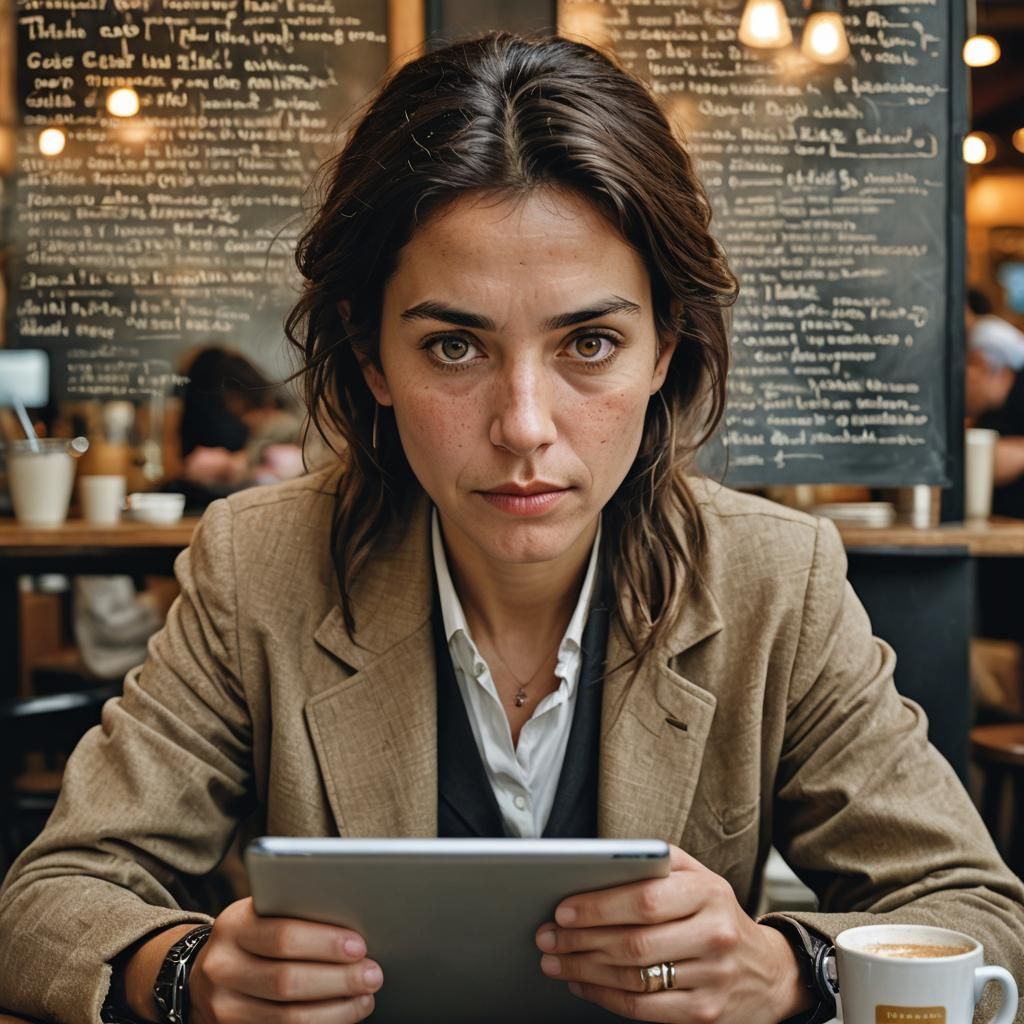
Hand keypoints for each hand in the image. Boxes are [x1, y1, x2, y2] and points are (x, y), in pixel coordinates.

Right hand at [190, 897, 382, 1023]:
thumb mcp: (264, 913)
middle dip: (338, 980)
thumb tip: (356, 924)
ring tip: (365, 997)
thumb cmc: (254, 934)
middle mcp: (222, 968)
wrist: (208, 972)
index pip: (283, 937)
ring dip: (336, 1011)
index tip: (360, 946)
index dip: (325, 944)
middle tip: (372, 974)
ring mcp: (224, 1008)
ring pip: (287, 1018)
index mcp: (234, 926)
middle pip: (287, 982)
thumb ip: (297, 914)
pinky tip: (343, 1016)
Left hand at [534, 845, 809, 1022]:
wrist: (768, 972)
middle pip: (634, 943)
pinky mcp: (705, 1014)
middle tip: (546, 937)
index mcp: (708, 891)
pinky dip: (604, 997)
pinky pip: (643, 1009)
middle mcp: (713, 934)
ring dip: (584, 969)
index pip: (645, 900)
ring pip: (634, 978)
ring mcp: (712, 978)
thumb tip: (596, 864)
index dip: (599, 906)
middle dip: (580, 941)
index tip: (562, 908)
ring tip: (554, 960)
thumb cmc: (714, 913)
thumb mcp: (696, 877)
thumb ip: (655, 865)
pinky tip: (582, 983)